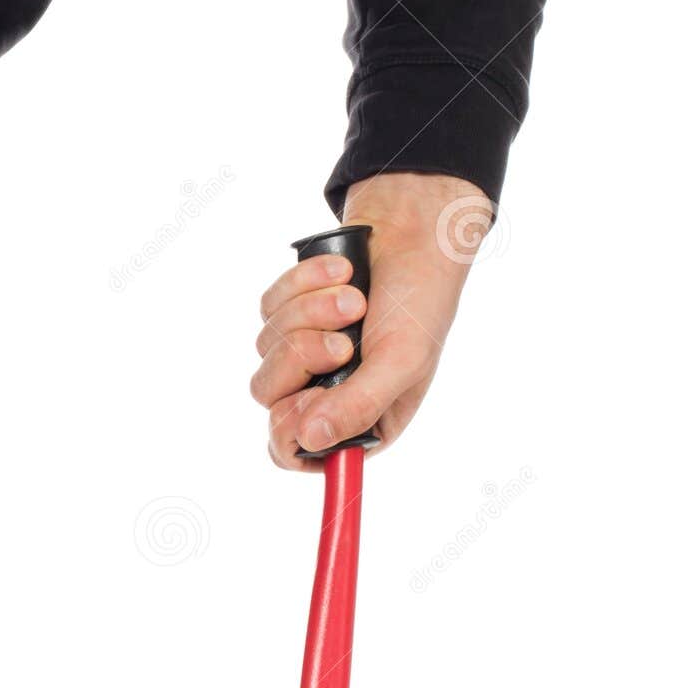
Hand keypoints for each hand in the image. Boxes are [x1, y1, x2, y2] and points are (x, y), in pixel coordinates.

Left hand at [251, 172, 490, 469]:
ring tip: (354, 296)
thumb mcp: (402, 362)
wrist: (414, 234)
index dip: (289, 432)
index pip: (295, 452)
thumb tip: (310, 440)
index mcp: (356, 420)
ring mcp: (301, 354)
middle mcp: (324, 393)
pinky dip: (303, 285)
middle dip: (304, 359)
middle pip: (270, 400)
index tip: (307, 399)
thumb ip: (358, 407)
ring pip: (267, 349)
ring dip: (311, 314)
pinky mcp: (288, 314)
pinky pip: (270, 307)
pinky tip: (341, 272)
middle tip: (345, 341)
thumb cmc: (419, 304)